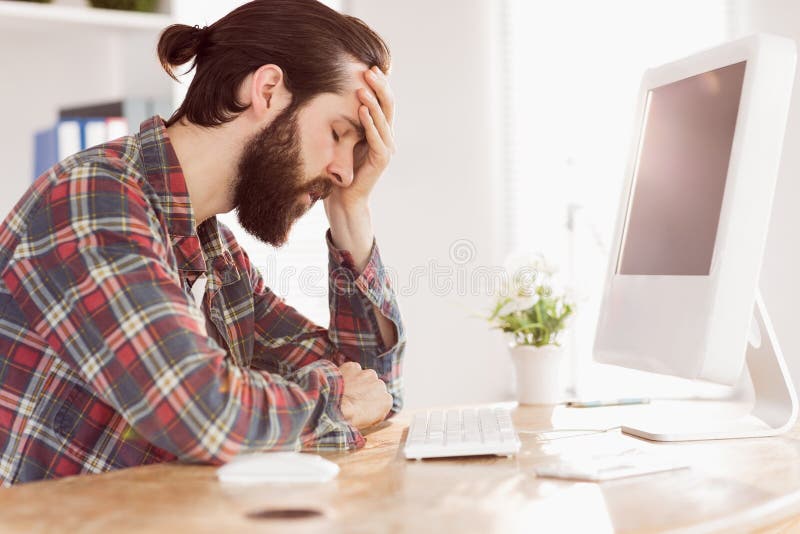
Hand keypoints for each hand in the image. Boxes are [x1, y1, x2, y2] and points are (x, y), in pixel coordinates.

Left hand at [324, 65, 395, 210]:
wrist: (344, 196)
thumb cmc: (341, 166)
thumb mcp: (344, 137)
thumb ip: (348, 120)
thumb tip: (338, 95)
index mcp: (380, 130)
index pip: (383, 101)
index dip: (379, 84)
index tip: (370, 66)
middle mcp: (387, 137)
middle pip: (388, 106)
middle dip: (379, 86)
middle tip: (369, 70)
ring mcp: (386, 148)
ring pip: (382, 119)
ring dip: (373, 101)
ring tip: (363, 87)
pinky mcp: (381, 160)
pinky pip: (376, 137)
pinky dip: (370, 123)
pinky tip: (362, 109)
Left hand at [339, 361, 392, 429]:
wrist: (334, 408)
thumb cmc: (350, 420)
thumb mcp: (369, 422)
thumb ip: (377, 412)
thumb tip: (375, 408)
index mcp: (386, 400)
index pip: (382, 399)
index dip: (371, 402)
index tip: (362, 406)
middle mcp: (380, 384)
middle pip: (374, 385)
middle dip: (366, 390)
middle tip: (353, 398)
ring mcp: (367, 374)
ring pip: (364, 376)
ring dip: (357, 381)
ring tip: (345, 391)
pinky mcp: (354, 367)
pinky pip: (352, 369)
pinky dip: (347, 374)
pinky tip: (340, 383)